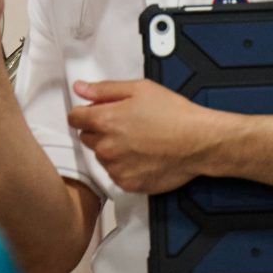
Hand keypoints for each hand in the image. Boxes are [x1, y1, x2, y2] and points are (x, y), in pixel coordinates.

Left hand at [67, 78, 221, 193]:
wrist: (198, 142)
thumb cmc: (173, 113)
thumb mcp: (140, 89)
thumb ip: (104, 89)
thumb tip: (79, 88)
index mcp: (105, 120)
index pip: (74, 119)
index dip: (84, 113)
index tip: (95, 113)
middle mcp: (106, 147)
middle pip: (87, 138)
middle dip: (100, 130)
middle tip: (126, 124)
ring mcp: (116, 168)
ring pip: (102, 157)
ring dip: (112, 149)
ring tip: (138, 141)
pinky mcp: (127, 184)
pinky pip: (115, 174)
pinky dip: (125, 166)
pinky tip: (143, 156)